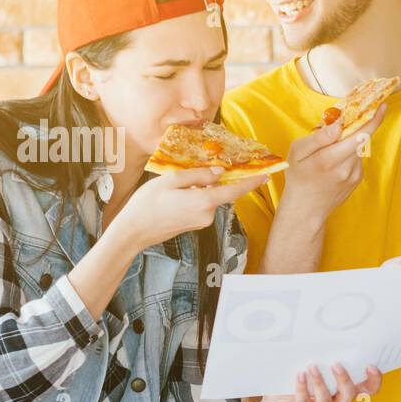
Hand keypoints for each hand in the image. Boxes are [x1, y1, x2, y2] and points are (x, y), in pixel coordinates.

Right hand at [112, 168, 266, 251]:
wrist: (133, 231)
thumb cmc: (147, 204)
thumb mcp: (171, 180)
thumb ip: (197, 175)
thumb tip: (219, 172)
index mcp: (204, 202)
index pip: (234, 191)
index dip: (251, 182)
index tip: (266, 175)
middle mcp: (207, 214)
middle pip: (220, 191)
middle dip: (214, 180)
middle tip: (199, 170)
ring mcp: (201, 221)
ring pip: (209, 198)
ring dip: (201, 188)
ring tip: (177, 184)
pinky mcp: (194, 224)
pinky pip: (201, 205)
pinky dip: (196, 196)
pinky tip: (177, 193)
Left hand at [242, 363, 382, 401]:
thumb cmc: (292, 387)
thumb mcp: (307, 370)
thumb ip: (318, 358)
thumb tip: (321, 334)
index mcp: (340, 391)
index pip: (366, 389)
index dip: (373, 381)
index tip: (371, 366)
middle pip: (349, 395)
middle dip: (345, 379)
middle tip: (336, 364)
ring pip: (327, 400)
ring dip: (320, 382)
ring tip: (311, 366)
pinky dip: (302, 388)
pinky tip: (299, 375)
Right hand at [283, 103, 387, 225]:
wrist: (306, 209)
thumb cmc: (299, 178)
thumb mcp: (298, 152)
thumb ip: (319, 137)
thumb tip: (338, 124)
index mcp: (329, 159)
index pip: (359, 135)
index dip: (373, 120)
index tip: (382, 106)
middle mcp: (347, 168)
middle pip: (360, 139)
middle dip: (351, 128)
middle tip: (333, 131)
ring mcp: (355, 175)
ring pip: (358, 148)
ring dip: (347, 143)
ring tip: (327, 153)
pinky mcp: (358, 179)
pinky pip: (356, 158)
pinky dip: (347, 153)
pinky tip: (333, 163)